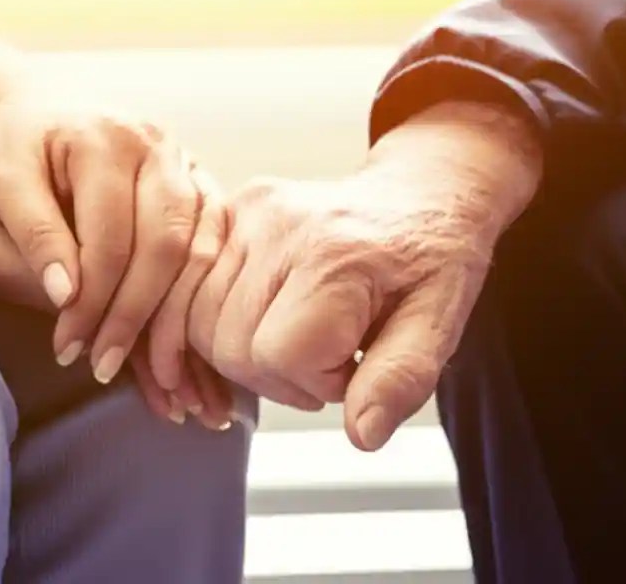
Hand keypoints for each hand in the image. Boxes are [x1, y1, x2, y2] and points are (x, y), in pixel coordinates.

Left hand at [0, 95, 232, 425]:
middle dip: (134, 316)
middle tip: (103, 365)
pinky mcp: (201, 186)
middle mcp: (159, 147)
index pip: (111, 237)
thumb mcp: (3, 177)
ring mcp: (188, 164)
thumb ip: (34, 231)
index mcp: (109, 138)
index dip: (91, 300)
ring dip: (174, 314)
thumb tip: (66, 295)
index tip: (68, 347)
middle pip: (165, 245)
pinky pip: (213, 245)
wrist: (45, 113)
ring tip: (149, 367)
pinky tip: (176, 333)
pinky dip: (198, 294)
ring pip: (199, 249)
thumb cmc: (16, 145)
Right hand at [188, 102, 542, 449]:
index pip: (280, 356)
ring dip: (239, 348)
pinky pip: (185, 286)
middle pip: (228, 344)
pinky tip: (250, 324)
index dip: (317, 382)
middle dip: (275, 373)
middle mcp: (278, 226)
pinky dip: (207, 320)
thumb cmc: (431, 256)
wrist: (419, 192)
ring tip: (293, 335)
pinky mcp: (228, 211)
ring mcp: (246, 213)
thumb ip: (400, 379)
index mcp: (333, 257)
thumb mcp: (440, 321)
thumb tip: (362, 433)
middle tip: (326, 356)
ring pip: (196, 321)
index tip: (353, 363)